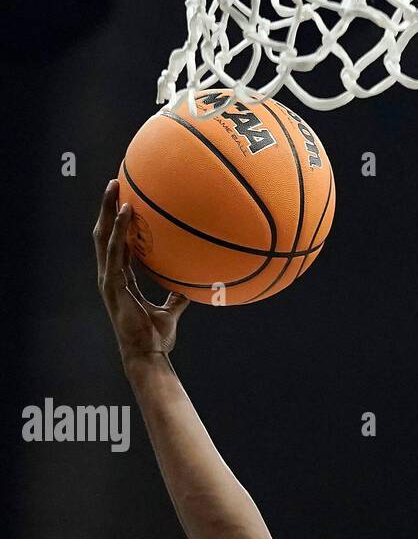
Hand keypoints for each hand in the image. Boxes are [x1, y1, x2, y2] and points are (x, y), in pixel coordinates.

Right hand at [94, 180, 188, 365]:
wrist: (148, 355)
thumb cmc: (156, 338)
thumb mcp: (170, 312)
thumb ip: (176, 297)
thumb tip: (191, 287)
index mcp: (121, 280)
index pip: (116, 245)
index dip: (117, 224)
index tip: (124, 201)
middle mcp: (111, 276)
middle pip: (105, 234)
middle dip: (108, 208)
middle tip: (115, 183)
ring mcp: (109, 279)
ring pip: (105, 236)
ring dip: (108, 210)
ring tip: (115, 187)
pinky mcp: (112, 284)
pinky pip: (116, 250)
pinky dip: (120, 230)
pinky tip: (127, 212)